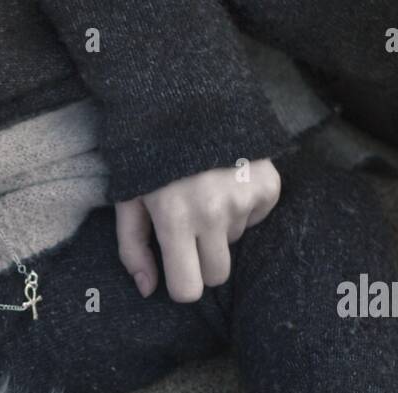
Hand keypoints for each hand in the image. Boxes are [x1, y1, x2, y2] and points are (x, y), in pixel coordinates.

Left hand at [116, 158, 280, 302]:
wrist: (191, 98)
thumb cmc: (151, 155)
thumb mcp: (129, 199)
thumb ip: (132, 249)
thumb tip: (147, 290)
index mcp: (174, 220)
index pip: (188, 289)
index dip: (181, 285)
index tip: (177, 269)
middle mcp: (213, 213)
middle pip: (217, 275)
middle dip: (202, 261)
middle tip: (190, 229)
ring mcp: (244, 198)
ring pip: (235, 243)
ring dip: (221, 227)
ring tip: (206, 192)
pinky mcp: (268, 184)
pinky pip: (257, 218)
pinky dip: (243, 206)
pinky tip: (227, 182)